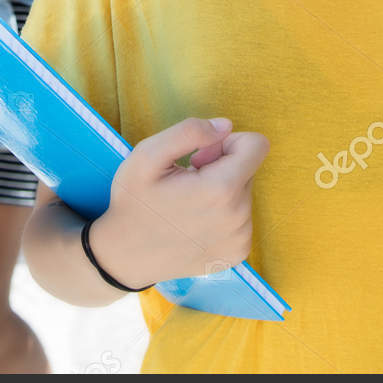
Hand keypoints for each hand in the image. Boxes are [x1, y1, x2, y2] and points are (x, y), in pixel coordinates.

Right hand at [89, 117, 267, 289]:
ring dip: (221, 192)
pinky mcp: (238, 253)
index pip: (257, 145)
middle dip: (221, 167)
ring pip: (245, 194)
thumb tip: (226, 126)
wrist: (125, 256)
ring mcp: (240, 239)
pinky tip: (194, 222)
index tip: (200, 157)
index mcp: (221, 189)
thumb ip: (189, 131)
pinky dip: (222, 214)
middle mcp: (239, 216)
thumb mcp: (147, 156)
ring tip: (188, 203)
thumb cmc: (134, 202)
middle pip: (248, 169)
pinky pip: (242, 218)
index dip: (227, 142)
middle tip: (186, 180)